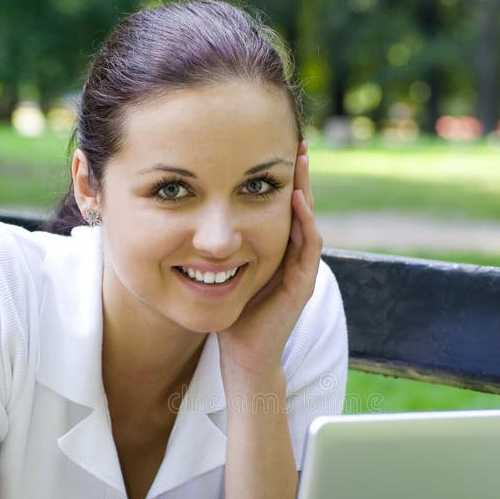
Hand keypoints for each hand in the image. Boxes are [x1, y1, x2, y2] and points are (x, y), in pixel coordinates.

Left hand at [217, 140, 321, 381]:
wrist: (243, 356)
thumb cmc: (230, 317)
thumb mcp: (221, 272)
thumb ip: (218, 248)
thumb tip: (191, 221)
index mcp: (275, 252)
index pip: (281, 208)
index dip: (279, 180)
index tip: (272, 149)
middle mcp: (292, 258)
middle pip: (299, 208)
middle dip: (298, 176)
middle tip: (297, 142)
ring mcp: (301, 271)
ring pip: (308, 222)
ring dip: (305, 191)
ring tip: (300, 161)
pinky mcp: (302, 286)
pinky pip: (308, 248)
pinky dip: (304, 223)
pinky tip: (296, 200)